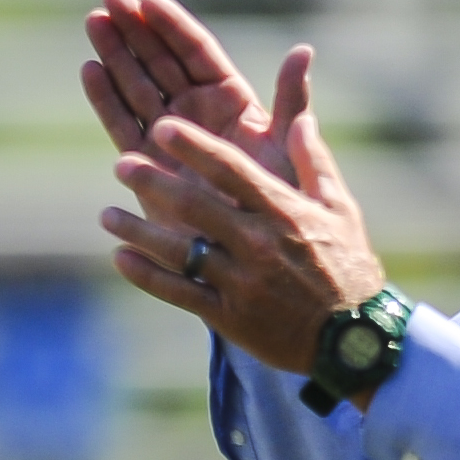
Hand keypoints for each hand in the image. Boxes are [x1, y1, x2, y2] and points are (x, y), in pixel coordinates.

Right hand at [81, 0, 310, 186]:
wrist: (254, 253)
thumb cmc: (280, 199)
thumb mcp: (287, 145)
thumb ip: (290, 99)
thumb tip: (302, 50)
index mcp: (231, 99)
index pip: (196, 52)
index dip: (172, 25)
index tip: (148, 0)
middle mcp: (196, 112)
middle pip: (160, 61)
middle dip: (135, 30)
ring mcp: (169, 136)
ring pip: (137, 85)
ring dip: (115, 55)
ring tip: (94, 22)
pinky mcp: (146, 164)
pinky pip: (122, 123)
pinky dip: (106, 98)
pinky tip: (90, 69)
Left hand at [101, 107, 385, 375]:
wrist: (354, 339)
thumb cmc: (348, 266)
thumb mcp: (340, 209)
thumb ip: (314, 162)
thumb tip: (302, 119)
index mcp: (283, 211)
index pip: (230, 169)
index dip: (193, 146)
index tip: (162, 128)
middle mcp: (258, 243)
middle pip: (195, 206)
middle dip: (153, 182)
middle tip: (120, 164)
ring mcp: (241, 282)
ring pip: (179, 251)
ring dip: (138, 231)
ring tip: (106, 215)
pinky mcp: (229, 317)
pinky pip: (179, 293)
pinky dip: (146, 276)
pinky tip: (120, 258)